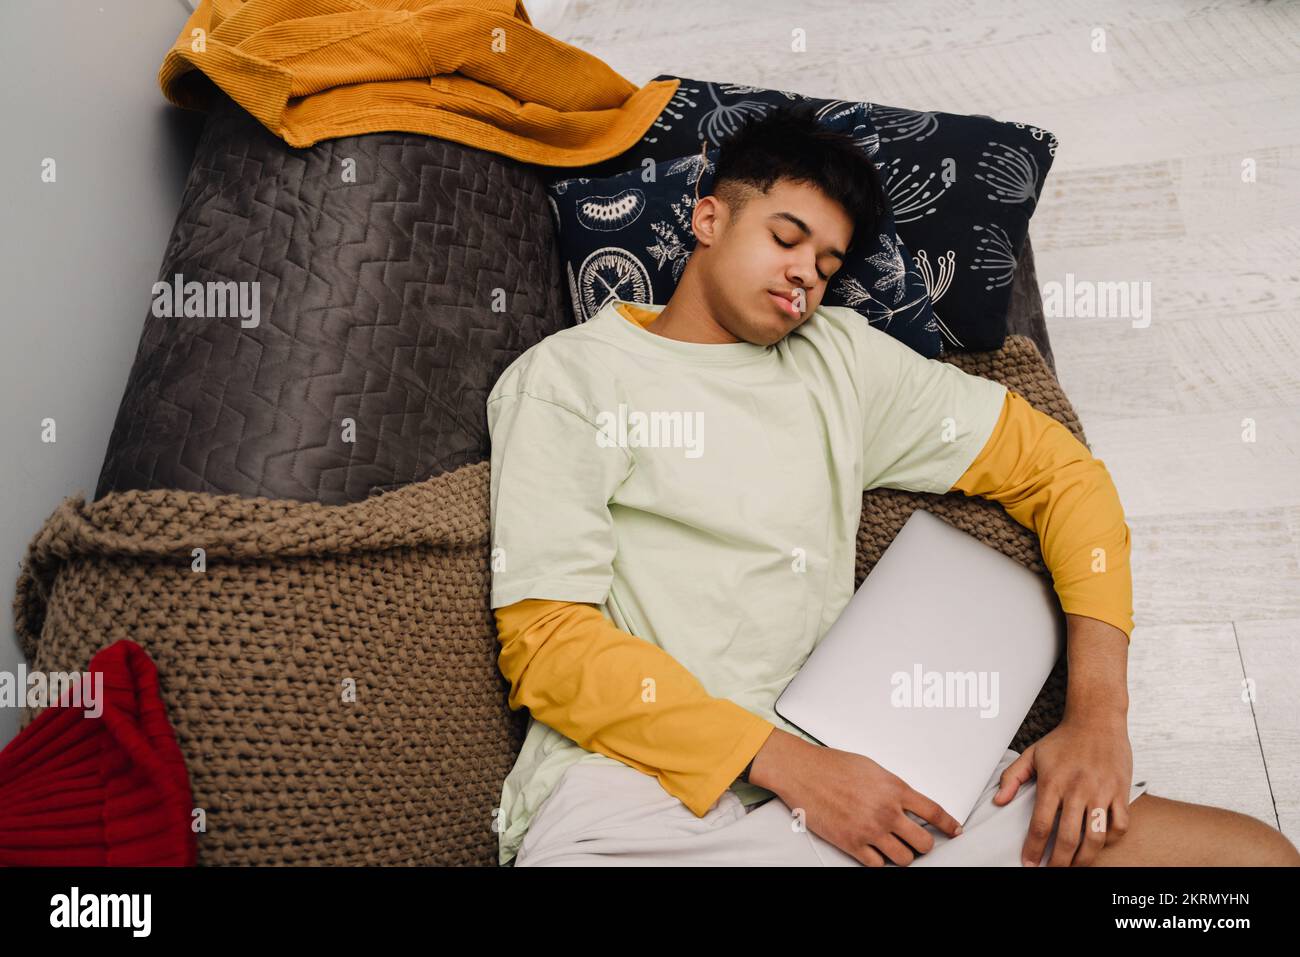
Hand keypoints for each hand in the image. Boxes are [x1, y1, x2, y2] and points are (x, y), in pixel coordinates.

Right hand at [749, 729, 962, 865]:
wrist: (803, 771)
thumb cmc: (832, 765)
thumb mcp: (873, 769)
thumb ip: (893, 788)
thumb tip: (907, 803)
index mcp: (894, 789)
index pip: (934, 812)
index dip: (949, 825)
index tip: (954, 830)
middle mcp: (886, 811)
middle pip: (923, 843)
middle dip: (924, 844)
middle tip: (917, 841)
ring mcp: (869, 830)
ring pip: (903, 859)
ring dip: (901, 855)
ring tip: (894, 847)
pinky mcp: (851, 843)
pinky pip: (877, 864)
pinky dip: (878, 860)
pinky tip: (874, 851)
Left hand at [993, 713, 1134, 866]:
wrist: (1096, 719)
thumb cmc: (1063, 739)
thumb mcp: (1032, 754)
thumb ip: (1012, 777)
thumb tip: (999, 801)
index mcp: (1053, 782)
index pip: (1040, 824)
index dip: (1033, 848)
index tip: (1029, 863)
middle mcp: (1078, 788)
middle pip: (1067, 837)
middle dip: (1058, 862)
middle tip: (1052, 871)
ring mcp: (1101, 791)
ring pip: (1095, 837)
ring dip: (1084, 858)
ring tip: (1075, 866)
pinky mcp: (1120, 791)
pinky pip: (1120, 825)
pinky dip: (1111, 840)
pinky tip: (1100, 843)